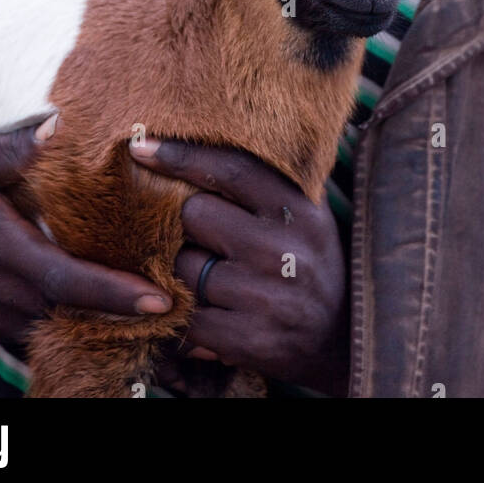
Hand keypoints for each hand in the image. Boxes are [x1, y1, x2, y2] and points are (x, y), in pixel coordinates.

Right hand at [0, 124, 172, 342]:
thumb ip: (16, 149)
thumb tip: (59, 127)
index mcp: (6, 256)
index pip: (75, 283)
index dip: (119, 295)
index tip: (159, 303)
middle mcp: (0, 295)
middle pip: (71, 310)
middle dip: (114, 305)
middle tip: (160, 289)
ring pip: (49, 320)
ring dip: (83, 309)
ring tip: (123, 289)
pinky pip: (25, 323)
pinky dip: (53, 310)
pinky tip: (67, 287)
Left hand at [130, 137, 349, 396]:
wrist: (342, 339)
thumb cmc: (310, 263)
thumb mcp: (305, 215)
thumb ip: (266, 184)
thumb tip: (199, 143)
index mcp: (300, 210)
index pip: (231, 169)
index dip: (182, 154)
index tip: (141, 145)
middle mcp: (284, 249)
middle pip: (195, 214)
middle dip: (185, 223)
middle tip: (197, 236)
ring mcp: (267, 296)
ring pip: (185, 267)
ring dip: (183, 272)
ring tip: (207, 278)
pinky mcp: (251, 339)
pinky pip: (187, 317)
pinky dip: (181, 314)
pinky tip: (194, 311)